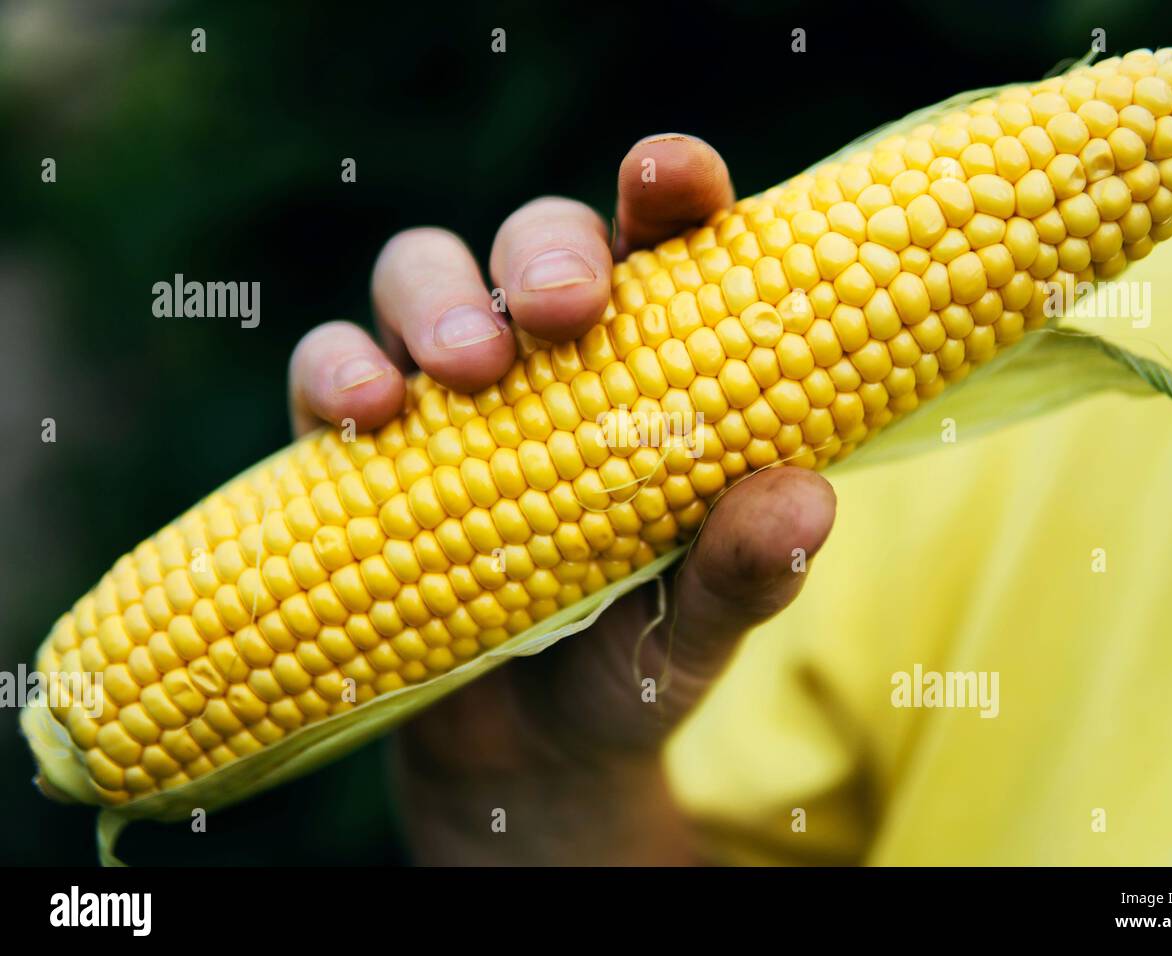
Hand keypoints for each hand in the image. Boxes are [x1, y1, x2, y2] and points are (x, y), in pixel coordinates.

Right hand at [287, 135, 837, 863]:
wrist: (526, 762)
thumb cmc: (632, 670)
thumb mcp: (702, 632)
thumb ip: (748, 570)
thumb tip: (804, 498)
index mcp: (659, 365)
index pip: (667, 240)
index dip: (667, 185)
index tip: (668, 178)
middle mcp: (553, 359)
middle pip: (537, 239)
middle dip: (543, 250)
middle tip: (557, 309)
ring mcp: (450, 393)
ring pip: (421, 273)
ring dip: (435, 301)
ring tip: (464, 373)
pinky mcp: (361, 443)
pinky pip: (328, 366)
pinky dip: (337, 370)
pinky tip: (366, 417)